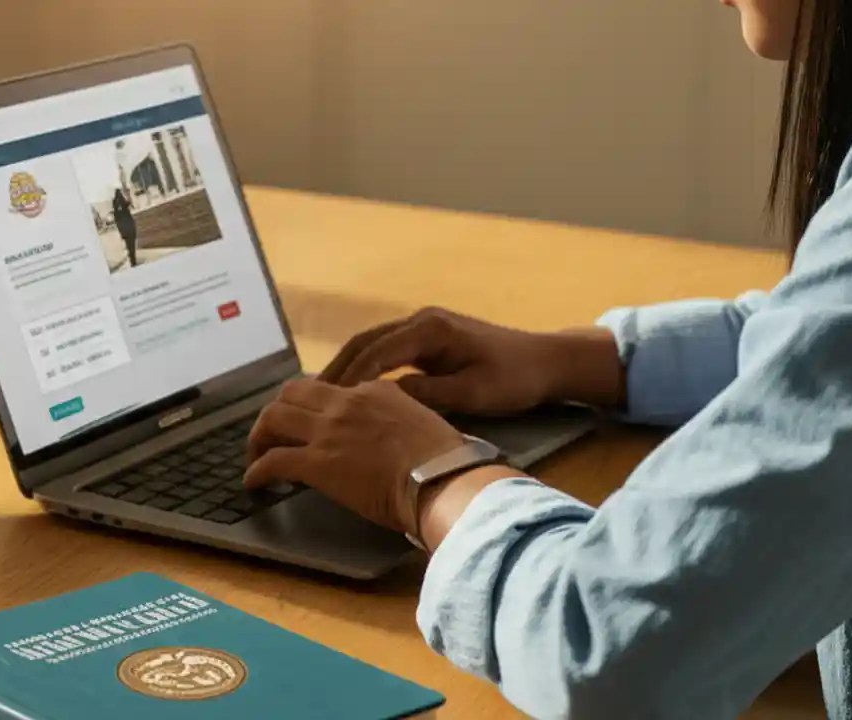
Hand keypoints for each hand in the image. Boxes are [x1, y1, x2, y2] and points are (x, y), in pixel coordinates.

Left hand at [243, 378, 464, 532]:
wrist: (442, 479)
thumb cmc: (444, 460)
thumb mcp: (421, 422)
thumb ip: (398, 421)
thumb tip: (391, 440)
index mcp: (374, 390)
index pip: (329, 388)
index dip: (312, 406)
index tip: (308, 424)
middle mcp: (346, 403)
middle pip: (292, 393)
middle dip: (276, 412)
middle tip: (271, 434)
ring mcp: (329, 430)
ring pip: (274, 418)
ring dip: (258, 437)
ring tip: (255, 456)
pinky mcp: (317, 462)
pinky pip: (272, 462)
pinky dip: (257, 472)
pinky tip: (253, 484)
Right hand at [320, 307, 625, 413]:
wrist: (545, 361)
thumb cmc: (514, 379)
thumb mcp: (473, 394)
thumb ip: (428, 395)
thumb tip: (383, 399)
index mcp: (430, 329)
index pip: (376, 352)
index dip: (348, 379)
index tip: (324, 405)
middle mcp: (421, 320)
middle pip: (364, 342)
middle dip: (335, 370)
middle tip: (305, 400)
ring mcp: (423, 326)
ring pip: (371, 344)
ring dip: (345, 368)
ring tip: (318, 398)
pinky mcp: (428, 338)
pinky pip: (385, 350)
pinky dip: (364, 368)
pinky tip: (351, 392)